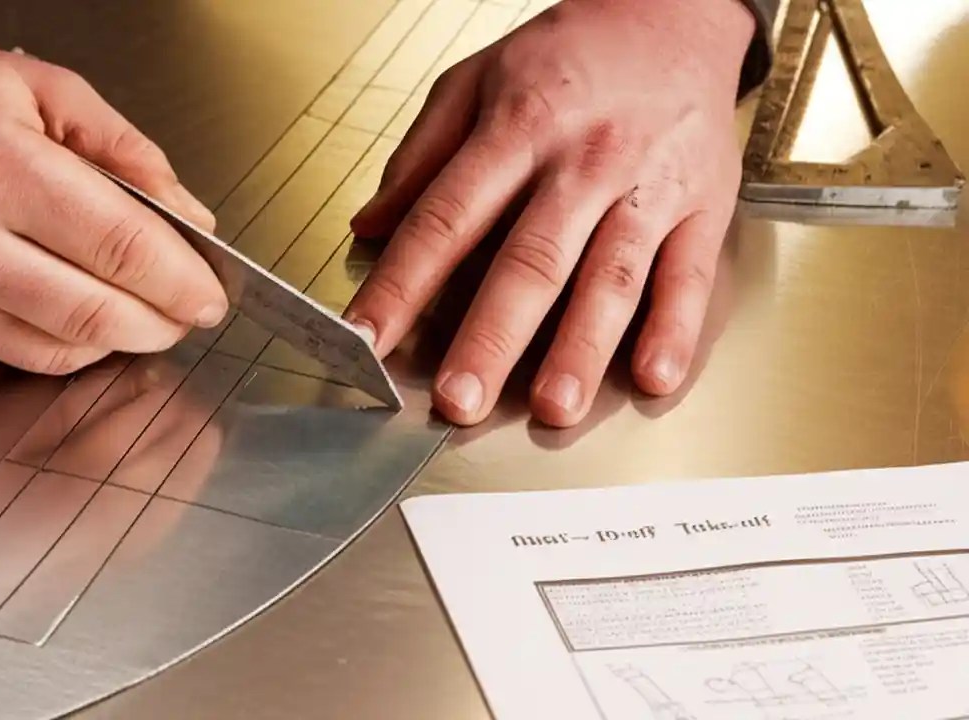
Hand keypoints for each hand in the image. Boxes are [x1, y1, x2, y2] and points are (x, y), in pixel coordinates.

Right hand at [0, 0, 225, 374]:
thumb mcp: (40, 87)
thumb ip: (126, 151)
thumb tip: (189, 217)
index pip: (123, 248)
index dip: (183, 281)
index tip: (213, 293)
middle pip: (99, 315)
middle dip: (165, 322)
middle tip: (190, 310)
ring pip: (63, 351)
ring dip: (122, 340)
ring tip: (146, 313)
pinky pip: (18, 356)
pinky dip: (69, 346)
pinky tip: (86, 316)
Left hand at [345, 0, 754, 426]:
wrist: (674, 13)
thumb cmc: (568, 54)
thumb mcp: (475, 80)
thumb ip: (420, 157)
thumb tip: (367, 227)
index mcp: (517, 128)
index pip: (447, 217)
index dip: (402, 284)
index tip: (368, 339)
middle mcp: (582, 161)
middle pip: (530, 260)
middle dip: (491, 337)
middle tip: (458, 399)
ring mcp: (646, 188)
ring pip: (610, 277)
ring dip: (580, 348)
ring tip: (551, 406)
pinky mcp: (702, 207)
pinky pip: (689, 276)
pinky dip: (673, 329)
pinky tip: (651, 375)